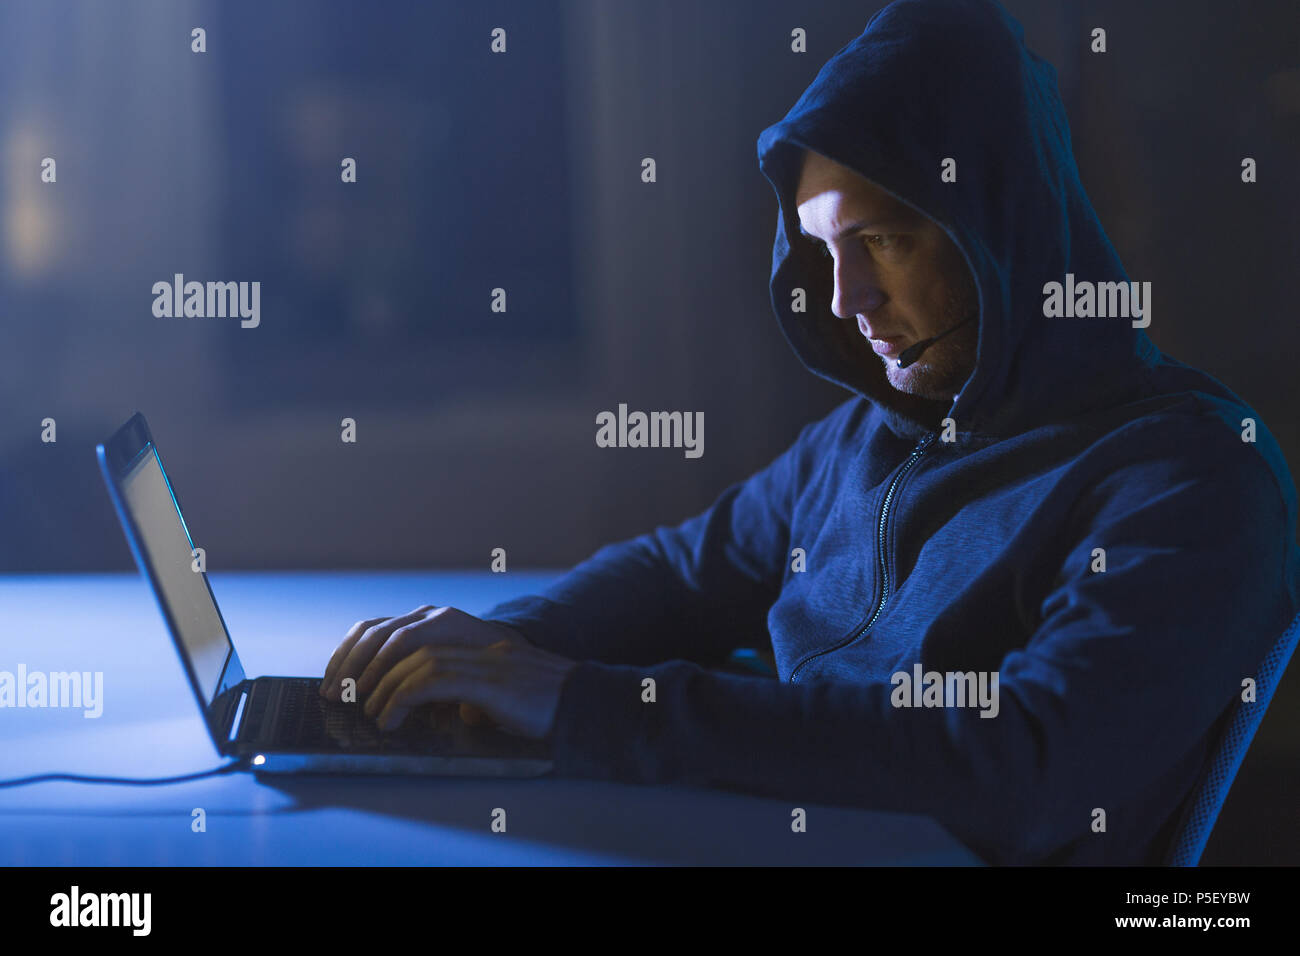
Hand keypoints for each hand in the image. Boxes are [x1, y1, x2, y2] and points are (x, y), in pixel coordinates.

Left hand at [319, 606, 575, 739]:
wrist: (575, 699)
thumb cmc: (526, 696)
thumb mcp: (474, 680)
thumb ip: (440, 677)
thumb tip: (392, 697)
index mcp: (453, 626)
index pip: (387, 624)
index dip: (352, 648)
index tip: (333, 676)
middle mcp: (460, 629)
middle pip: (387, 634)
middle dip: (353, 666)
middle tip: (336, 697)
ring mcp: (473, 649)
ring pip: (404, 656)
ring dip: (376, 687)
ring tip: (367, 713)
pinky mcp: (485, 675)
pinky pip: (427, 681)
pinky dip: (400, 700)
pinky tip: (390, 720)